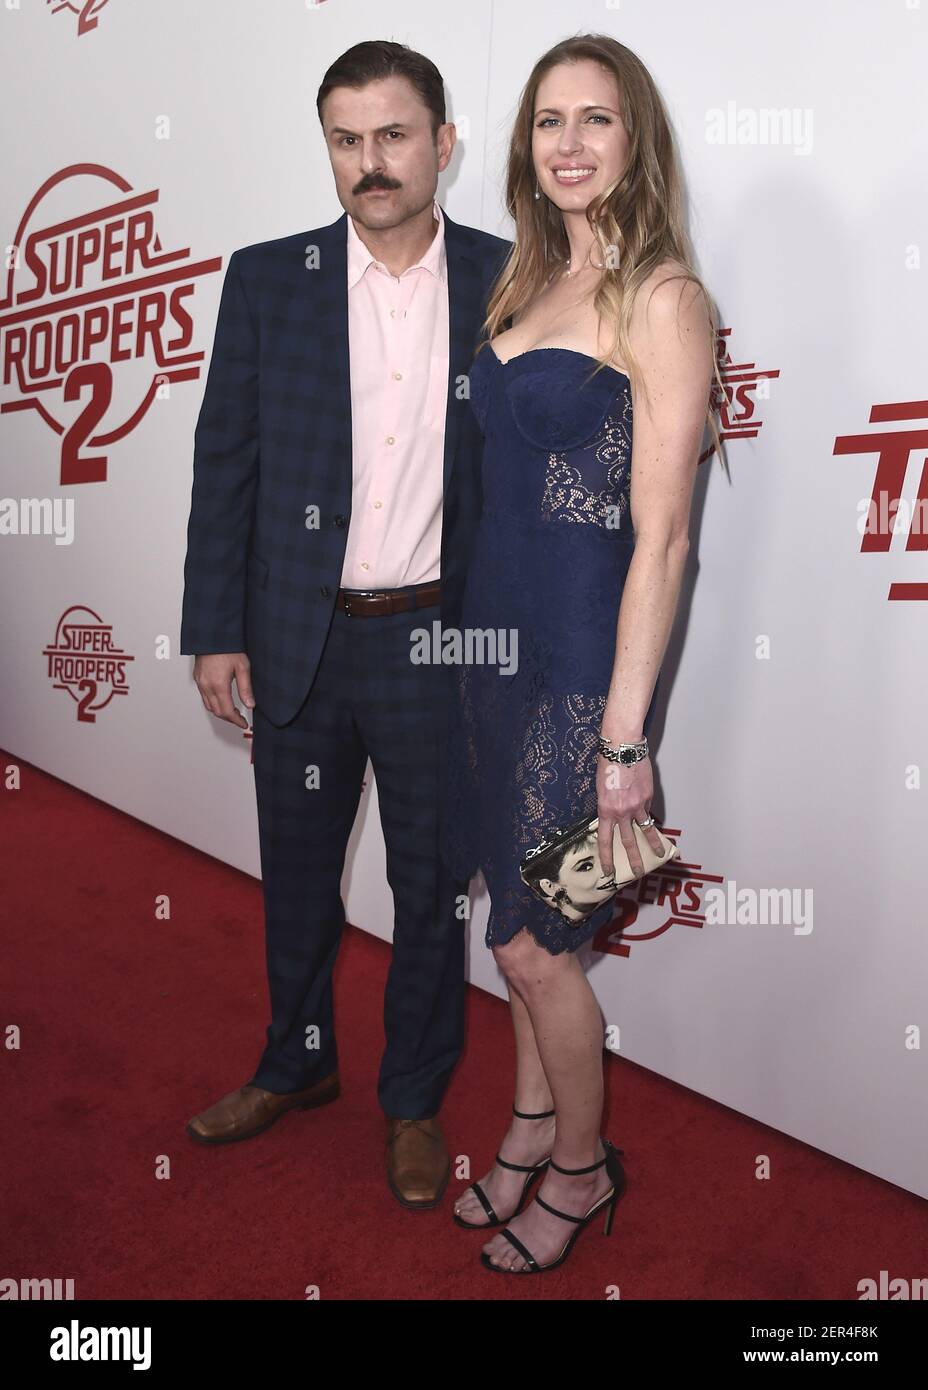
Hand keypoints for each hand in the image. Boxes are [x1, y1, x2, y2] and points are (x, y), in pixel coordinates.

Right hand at [193, 652, 253, 728]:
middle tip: (240, 719)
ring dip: (220, 712)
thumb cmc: (228, 648)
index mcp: (219, 685)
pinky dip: (213, 703)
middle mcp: (207, 686)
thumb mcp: (242, 667)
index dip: (236, 720)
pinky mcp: (197, 678)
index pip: (227, 711)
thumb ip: (246, 688)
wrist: (212, 635)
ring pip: (209, 706)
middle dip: (229, 718)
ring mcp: (200, 683)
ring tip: (233, 711)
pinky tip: (222, 700)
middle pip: (217, 712)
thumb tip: (250, 704)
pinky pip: (204, 697)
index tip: (244, 723)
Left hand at [595, 752, 662, 878]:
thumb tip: (616, 816)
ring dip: (651, 844)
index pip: (604, 840)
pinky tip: (651, 818)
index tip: (608, 870)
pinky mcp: (648, 797)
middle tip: (636, 872)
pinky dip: (648, 815)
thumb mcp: (601, 790)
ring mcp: (637, 806)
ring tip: (659, 854)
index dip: (607, 857)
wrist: (622, 749)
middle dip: (632, 859)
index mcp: (605, 811)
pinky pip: (648, 810)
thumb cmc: (607, 765)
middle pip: (627, 841)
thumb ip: (608, 806)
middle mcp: (622, 812)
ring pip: (645, 829)